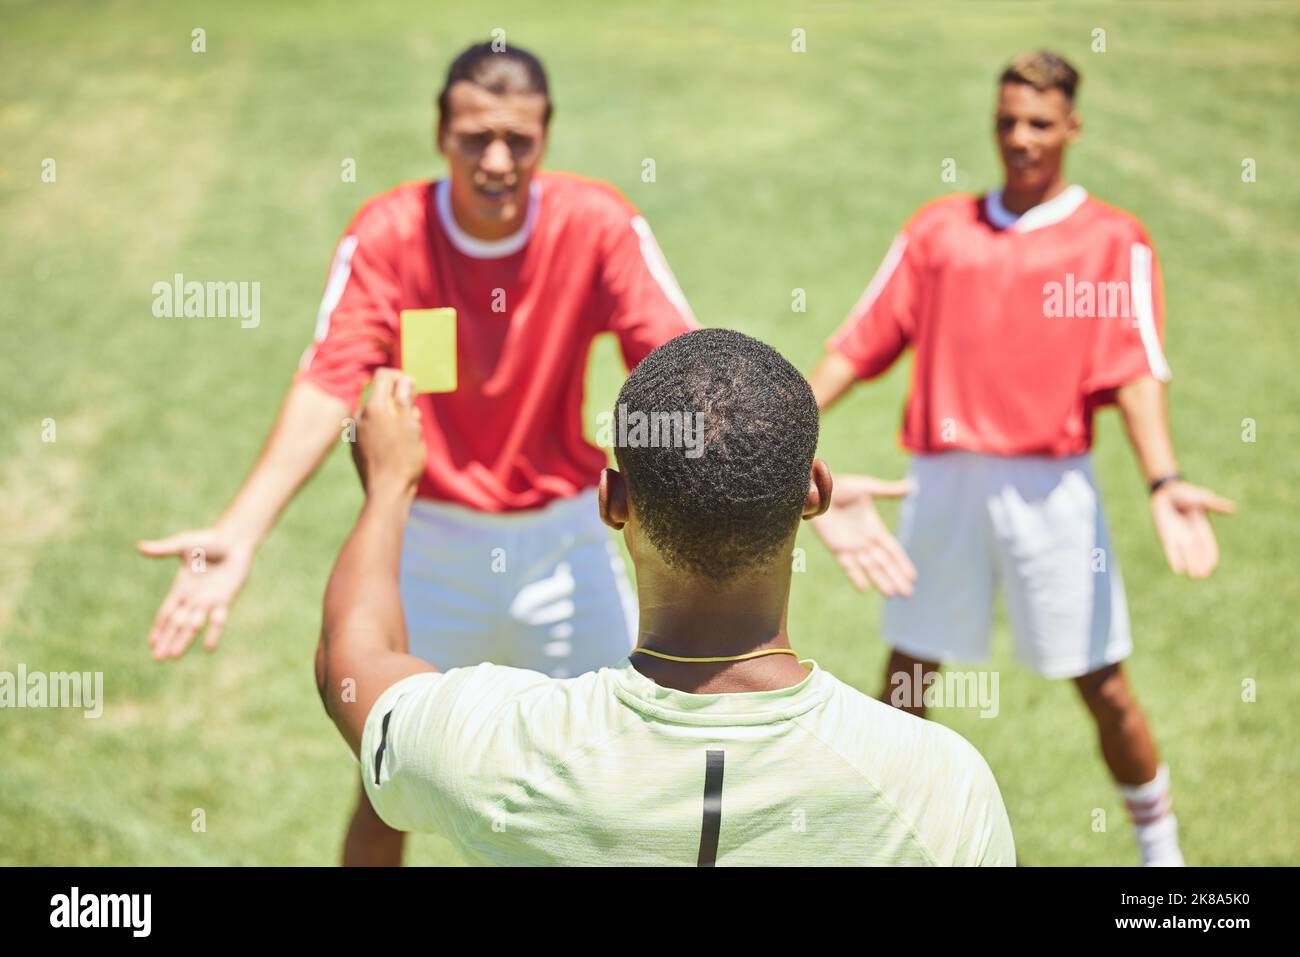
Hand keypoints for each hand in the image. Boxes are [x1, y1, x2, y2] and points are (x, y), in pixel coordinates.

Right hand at [137, 527, 254, 659]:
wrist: (234, 541)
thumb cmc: (208, 541)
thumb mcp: (183, 544)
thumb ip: (163, 549)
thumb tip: (139, 546)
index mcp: (180, 588)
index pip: (166, 613)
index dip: (159, 628)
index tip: (151, 644)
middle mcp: (193, 599)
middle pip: (177, 624)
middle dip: (167, 640)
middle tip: (158, 659)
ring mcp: (208, 601)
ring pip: (192, 625)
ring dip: (184, 640)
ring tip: (174, 656)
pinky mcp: (224, 599)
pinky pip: (218, 618)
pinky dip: (213, 632)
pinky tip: (208, 647)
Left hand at [352, 368, 424, 495]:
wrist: (387, 492)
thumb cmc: (403, 458)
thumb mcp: (412, 424)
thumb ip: (406, 398)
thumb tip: (404, 379)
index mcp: (374, 406)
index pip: (383, 376)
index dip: (400, 378)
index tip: (413, 391)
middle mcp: (359, 415)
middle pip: (381, 395)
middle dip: (399, 402)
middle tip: (415, 421)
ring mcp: (355, 431)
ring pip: (377, 413)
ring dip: (393, 417)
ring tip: (407, 438)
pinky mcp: (355, 445)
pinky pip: (371, 428)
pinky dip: (383, 431)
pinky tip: (394, 448)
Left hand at [811, 473, 916, 596]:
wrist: (819, 490)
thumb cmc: (842, 487)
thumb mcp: (868, 488)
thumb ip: (888, 491)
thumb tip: (912, 486)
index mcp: (875, 529)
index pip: (892, 550)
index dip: (902, 563)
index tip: (913, 577)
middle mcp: (865, 541)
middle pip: (884, 563)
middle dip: (896, 577)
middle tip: (908, 594)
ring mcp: (851, 546)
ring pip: (870, 566)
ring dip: (880, 580)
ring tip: (891, 594)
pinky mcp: (837, 547)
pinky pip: (848, 564)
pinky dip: (856, 575)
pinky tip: (863, 588)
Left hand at [1150, 480, 1234, 577]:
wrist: (1168, 493)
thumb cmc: (1187, 494)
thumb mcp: (1203, 499)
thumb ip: (1216, 505)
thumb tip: (1232, 509)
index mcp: (1203, 528)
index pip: (1209, 544)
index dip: (1210, 554)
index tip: (1212, 565)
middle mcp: (1192, 535)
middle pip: (1198, 552)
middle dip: (1201, 563)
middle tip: (1203, 575)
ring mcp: (1180, 536)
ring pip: (1187, 554)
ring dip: (1191, 564)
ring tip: (1195, 576)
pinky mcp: (1167, 536)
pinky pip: (1172, 550)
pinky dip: (1175, 559)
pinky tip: (1177, 569)